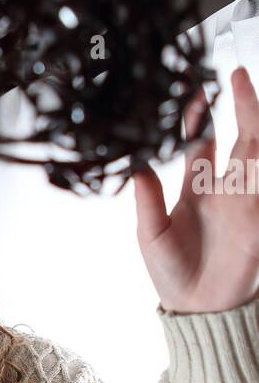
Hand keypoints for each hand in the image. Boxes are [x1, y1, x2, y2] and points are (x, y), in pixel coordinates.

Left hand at [132, 66, 258, 313]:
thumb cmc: (170, 271)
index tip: (194, 88)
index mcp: (195, 187)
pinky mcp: (257, 222)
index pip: (200, 141)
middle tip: (236, 75)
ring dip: (258, 127)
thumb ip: (146, 200)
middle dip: (241, 106)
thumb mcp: (150, 233)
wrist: (196, 308)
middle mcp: (224, 188)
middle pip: (238, 137)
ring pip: (257, 155)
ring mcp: (245, 202)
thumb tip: (135, 166)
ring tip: (253, 99)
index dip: (199, 115)